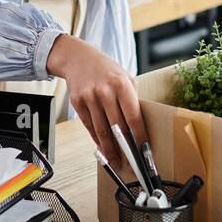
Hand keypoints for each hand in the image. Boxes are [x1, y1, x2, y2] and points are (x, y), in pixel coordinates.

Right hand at [46, 35, 147, 167]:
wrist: (78, 58)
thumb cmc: (105, 69)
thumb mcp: (125, 77)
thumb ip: (132, 98)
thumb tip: (139, 125)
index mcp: (121, 84)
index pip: (134, 116)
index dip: (139, 136)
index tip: (144, 150)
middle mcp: (105, 91)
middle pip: (118, 127)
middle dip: (126, 149)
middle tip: (132, 163)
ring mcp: (89, 97)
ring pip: (102, 130)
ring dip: (110, 150)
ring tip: (117, 162)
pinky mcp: (77, 103)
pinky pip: (89, 126)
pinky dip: (97, 140)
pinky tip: (103, 149)